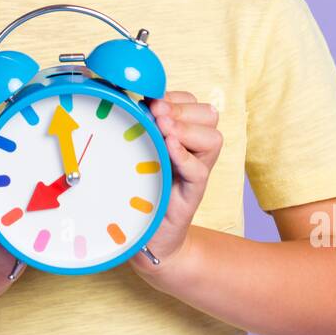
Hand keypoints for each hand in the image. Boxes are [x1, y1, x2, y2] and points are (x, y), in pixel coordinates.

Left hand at [129, 90, 222, 279]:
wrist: (146, 237)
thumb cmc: (139, 191)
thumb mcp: (137, 151)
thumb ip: (138, 127)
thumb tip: (122, 97)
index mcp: (182, 136)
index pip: (195, 104)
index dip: (176, 97)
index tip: (151, 101)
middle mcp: (194, 152)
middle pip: (209, 115)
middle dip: (181, 108)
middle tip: (157, 114)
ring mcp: (195, 173)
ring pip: (213, 138)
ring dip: (186, 128)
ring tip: (163, 129)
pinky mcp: (191, 195)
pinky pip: (199, 170)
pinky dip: (184, 155)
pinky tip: (167, 147)